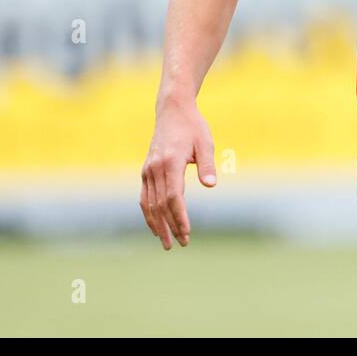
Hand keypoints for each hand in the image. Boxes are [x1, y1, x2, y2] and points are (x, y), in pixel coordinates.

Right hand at [140, 99, 216, 249]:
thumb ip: (207, 165)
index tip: (187, 232)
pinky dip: (148, 214)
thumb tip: (211, 185)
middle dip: (170, 227)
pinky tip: (155, 227)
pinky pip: (144, 197)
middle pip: (160, 205)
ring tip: (166, 243)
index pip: (173, 197)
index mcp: (170, 162)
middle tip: (180, 244)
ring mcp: (148, 170)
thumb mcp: (205, 143)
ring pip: (149, 204)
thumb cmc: (193, 127)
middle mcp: (155, 168)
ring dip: (157, 225)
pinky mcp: (146, 171)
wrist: (172, 111)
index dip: (179, 217)